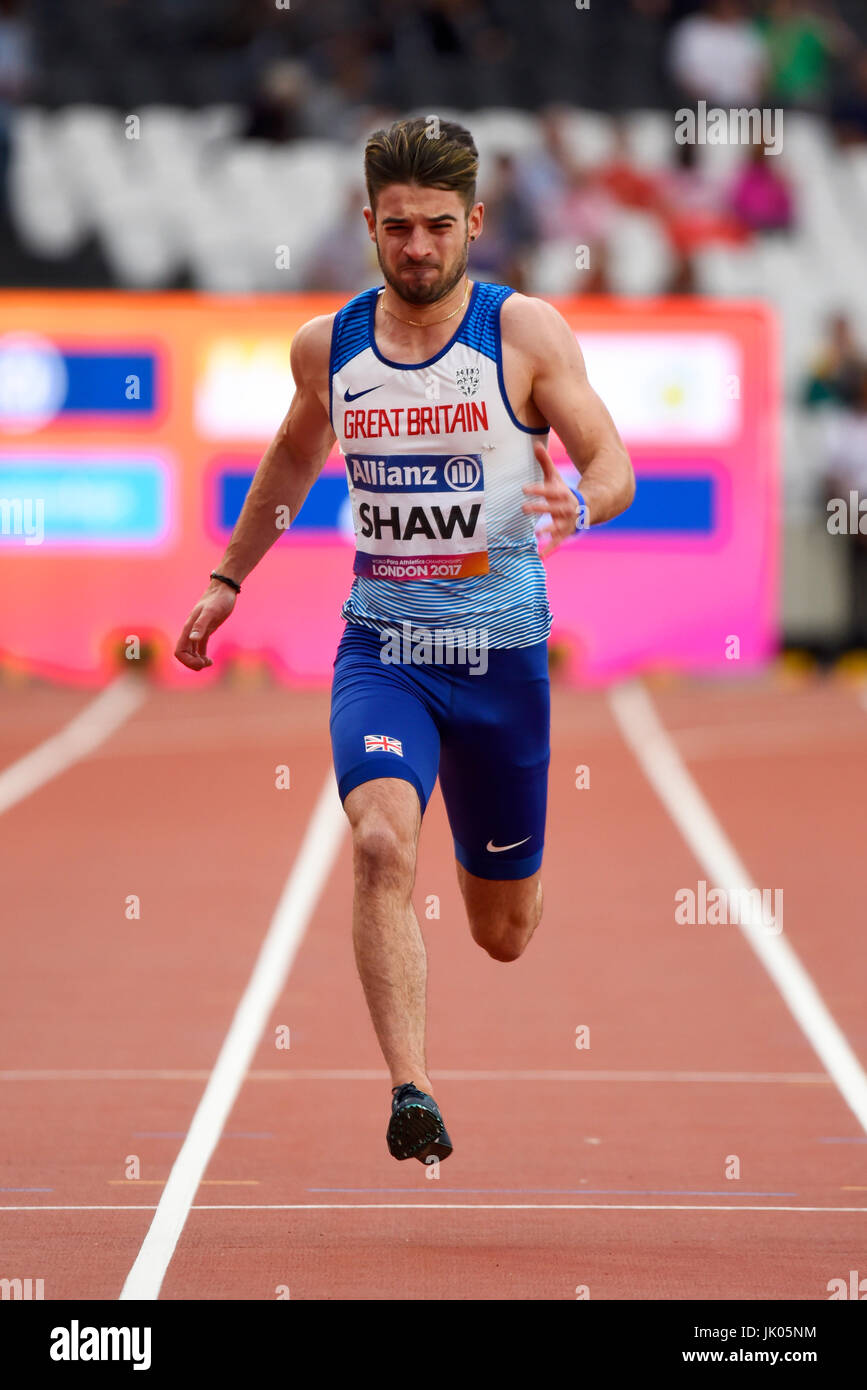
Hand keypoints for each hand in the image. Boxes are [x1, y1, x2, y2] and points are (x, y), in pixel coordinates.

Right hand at [174, 582, 236, 670]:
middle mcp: (190, 631)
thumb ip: (201, 625)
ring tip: (209, 662)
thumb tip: (192, 639)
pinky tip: (210, 659)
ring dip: (197, 660)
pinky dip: (202, 655)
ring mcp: (198, 630)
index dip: (187, 661)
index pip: (179, 651)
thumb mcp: (211, 612)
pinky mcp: (206, 630)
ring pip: (191, 651)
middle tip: (207, 663)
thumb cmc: (218, 599)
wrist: (224, 589)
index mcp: (188, 628)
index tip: (201, 663)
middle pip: (184, 653)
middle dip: (193, 663)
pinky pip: (199, 646)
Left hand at [522, 440, 584, 558]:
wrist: (586, 508)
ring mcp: (567, 522)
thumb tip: (536, 444)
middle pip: (554, 508)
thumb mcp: (555, 478)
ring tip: (537, 533)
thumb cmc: (563, 492)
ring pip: (558, 526)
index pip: (549, 490)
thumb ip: (545, 463)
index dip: (538, 490)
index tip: (524, 489)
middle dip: (540, 508)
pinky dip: (550, 549)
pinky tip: (541, 556)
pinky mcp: (565, 533)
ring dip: (548, 529)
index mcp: (562, 494)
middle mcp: (566, 508)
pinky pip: (558, 542)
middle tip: (524, 508)